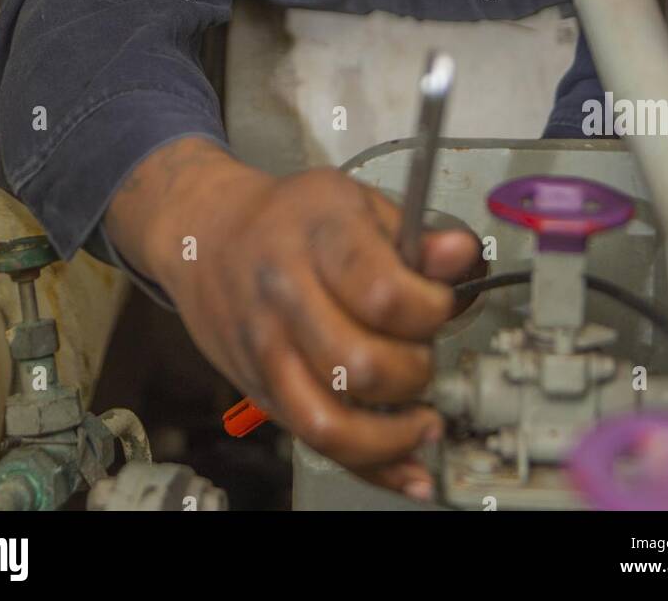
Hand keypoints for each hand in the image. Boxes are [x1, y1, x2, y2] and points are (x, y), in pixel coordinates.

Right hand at [125, 139, 480, 499]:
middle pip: (360, 365)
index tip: (443, 303)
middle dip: (415, 370)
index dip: (430, 309)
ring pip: (330, 424)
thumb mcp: (352, 199)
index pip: (382, 294)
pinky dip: (371, 468)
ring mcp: (268, 351)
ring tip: (425, 420)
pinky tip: (407, 467)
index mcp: (316, 240)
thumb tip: (461, 256)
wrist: (206, 233)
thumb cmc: (285, 216)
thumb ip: (412, 233)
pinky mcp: (262, 392)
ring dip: (393, 436)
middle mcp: (286, 298)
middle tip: (425, 351)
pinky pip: (317, 445)